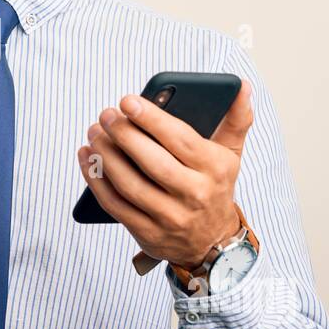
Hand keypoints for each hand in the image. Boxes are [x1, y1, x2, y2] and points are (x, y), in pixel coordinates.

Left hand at [75, 79, 253, 267]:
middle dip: (124, 135)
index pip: (179, 140)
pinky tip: (87, 158)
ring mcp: (170, 217)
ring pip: (130, 184)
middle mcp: (194, 194)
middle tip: (105, 115)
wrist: (213, 243)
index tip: (128, 101)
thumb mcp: (230, 154)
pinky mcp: (147, 232)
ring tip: (94, 134)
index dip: (152, 119)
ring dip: (106, 157)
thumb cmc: (214, 186)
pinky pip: (115, 205)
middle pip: (152, 162)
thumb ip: (236, 119)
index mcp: (214, 169)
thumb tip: (241, 86)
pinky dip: (96, 180)